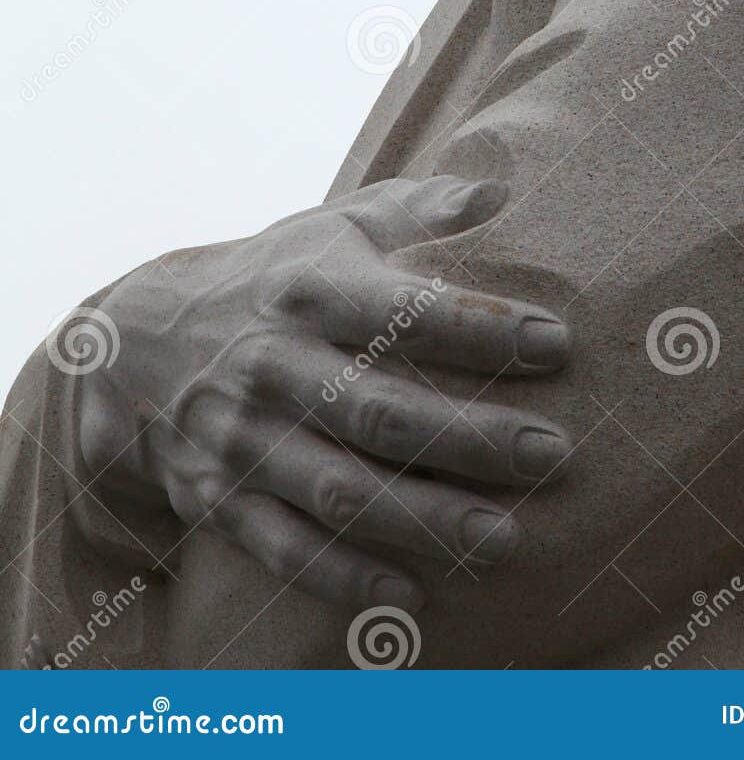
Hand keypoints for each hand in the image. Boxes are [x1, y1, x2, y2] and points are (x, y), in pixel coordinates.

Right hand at [78, 176, 570, 610]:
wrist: (144, 345)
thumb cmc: (280, 277)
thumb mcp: (339, 225)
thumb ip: (421, 210)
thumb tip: (500, 193)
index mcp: (311, 289)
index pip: (406, 309)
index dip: (483, 327)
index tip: (558, 343)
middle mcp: (274, 365)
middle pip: (383, 411)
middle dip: (474, 438)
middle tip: (555, 454)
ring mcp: (243, 438)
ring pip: (340, 490)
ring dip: (425, 520)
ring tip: (506, 538)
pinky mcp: (219, 499)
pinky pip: (285, 549)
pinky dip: (345, 576)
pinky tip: (413, 593)